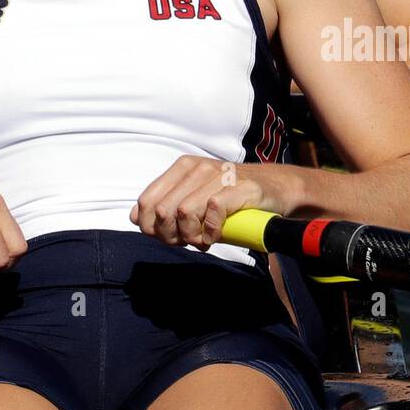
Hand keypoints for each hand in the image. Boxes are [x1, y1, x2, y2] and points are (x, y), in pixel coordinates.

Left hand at [130, 156, 298, 249]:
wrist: (274, 187)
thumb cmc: (231, 196)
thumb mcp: (194, 195)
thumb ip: (166, 203)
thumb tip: (135, 217)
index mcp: (182, 167)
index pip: (147, 201)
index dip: (151, 227)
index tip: (168, 238)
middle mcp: (197, 167)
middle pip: (163, 211)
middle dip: (171, 236)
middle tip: (187, 242)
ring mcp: (218, 175)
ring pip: (184, 213)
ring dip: (191, 236)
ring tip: (203, 240)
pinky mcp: (238, 188)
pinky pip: (212, 213)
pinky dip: (211, 233)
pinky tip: (216, 236)